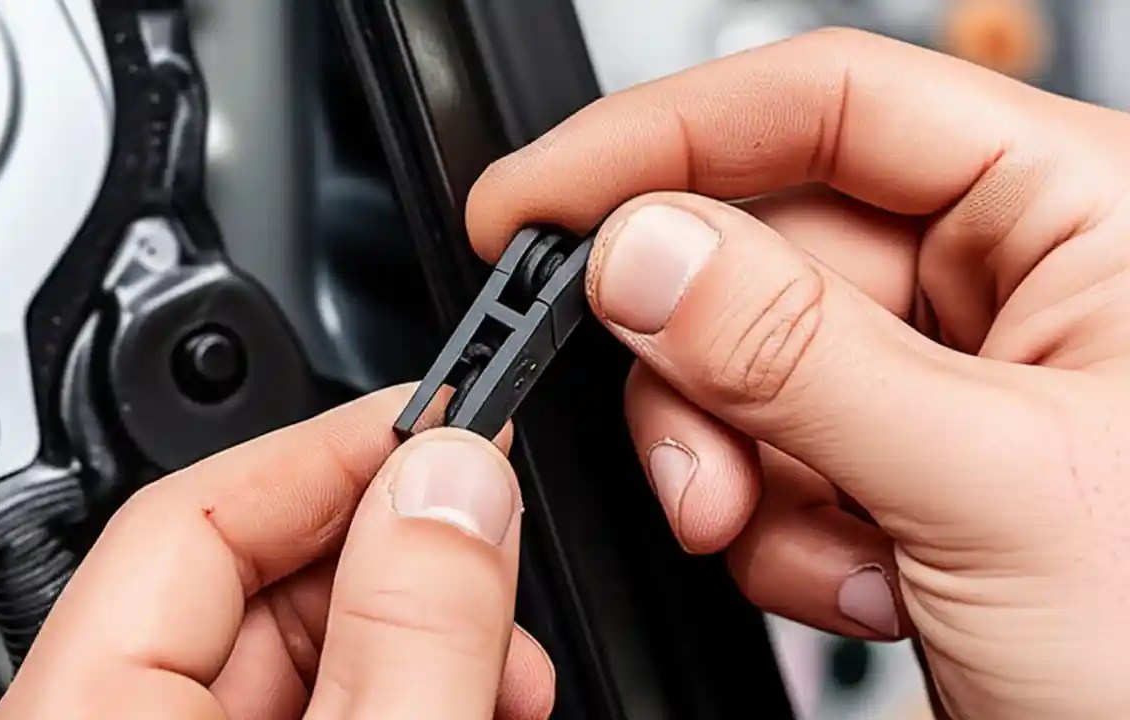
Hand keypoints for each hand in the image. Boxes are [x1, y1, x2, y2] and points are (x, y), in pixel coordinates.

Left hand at [0, 386, 553, 719]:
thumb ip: (412, 632)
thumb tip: (451, 480)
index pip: (188, 520)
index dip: (333, 447)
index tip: (449, 417)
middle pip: (254, 577)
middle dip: (401, 549)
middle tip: (496, 540)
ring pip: (298, 649)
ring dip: (421, 628)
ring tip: (508, 663)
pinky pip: (314, 708)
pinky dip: (403, 686)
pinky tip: (474, 697)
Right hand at [468, 28, 1129, 719]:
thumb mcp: (993, 485)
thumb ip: (799, 354)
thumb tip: (643, 250)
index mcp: (1078, 215)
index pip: (829, 106)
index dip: (666, 138)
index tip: (540, 201)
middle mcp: (1008, 284)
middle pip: (763, 255)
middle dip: (704, 378)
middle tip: (692, 469)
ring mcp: (946, 384)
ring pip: (748, 370)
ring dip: (742, 475)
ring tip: (818, 555)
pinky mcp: (900, 471)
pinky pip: (771, 457)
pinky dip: (778, 532)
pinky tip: (864, 586)